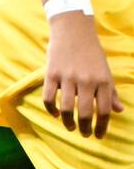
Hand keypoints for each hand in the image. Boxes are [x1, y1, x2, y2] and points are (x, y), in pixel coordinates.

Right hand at [44, 13, 124, 137]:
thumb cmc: (91, 53)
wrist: (73, 31)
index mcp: (102, 80)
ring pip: (66, 108)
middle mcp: (86, 80)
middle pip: (85, 112)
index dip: (102, 126)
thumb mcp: (105, 71)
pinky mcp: (51, 75)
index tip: (98, 136)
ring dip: (68, 122)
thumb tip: (119, 110)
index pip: (104, 110)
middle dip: (85, 128)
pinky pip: (49, 98)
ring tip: (70, 127)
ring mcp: (68, 77)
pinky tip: (56, 114)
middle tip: (85, 134)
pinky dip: (51, 110)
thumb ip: (111, 92)